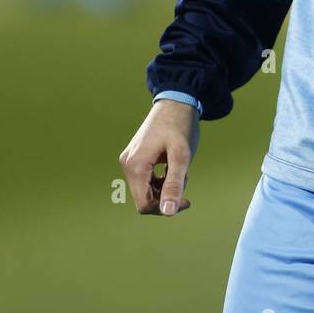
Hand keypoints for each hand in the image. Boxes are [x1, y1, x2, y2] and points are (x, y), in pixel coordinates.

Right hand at [119, 100, 199, 216]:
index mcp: (135, 166)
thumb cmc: (180, 126)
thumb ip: (174, 184)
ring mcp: (129, 160)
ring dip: (165, 186)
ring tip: (180, 169)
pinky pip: (146, 179)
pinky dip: (161, 179)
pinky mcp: (135, 157)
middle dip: (166, 194)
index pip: (144, 205)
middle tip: (185, 178)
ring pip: (146, 189)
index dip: (165, 208)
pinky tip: (172, 166)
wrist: (176, 101)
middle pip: (144, 198)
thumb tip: (168, 211)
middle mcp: (127, 164)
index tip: (186, 200)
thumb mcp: (181, 156)